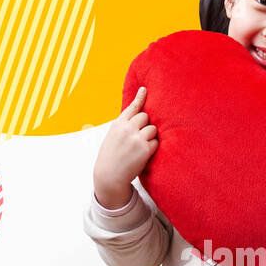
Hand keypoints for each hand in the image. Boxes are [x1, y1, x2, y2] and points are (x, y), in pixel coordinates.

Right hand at [93, 86, 158, 206]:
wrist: (109, 176)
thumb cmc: (110, 157)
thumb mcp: (110, 137)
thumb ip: (121, 127)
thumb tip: (119, 120)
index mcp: (118, 124)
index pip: (132, 107)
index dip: (140, 98)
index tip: (145, 89)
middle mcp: (127, 128)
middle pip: (145, 117)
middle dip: (145, 125)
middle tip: (139, 137)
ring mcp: (136, 138)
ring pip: (152, 129)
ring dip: (150, 136)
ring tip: (140, 147)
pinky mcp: (145, 149)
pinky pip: (155, 142)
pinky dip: (152, 148)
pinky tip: (143, 154)